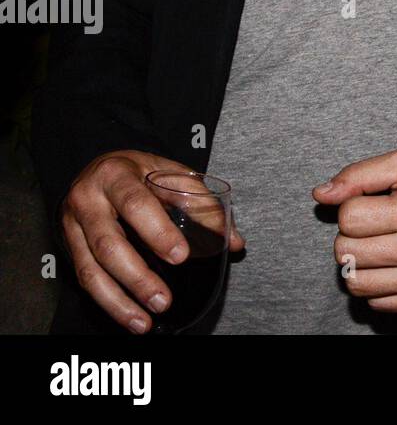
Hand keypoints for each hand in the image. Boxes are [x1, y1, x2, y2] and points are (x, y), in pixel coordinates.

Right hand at [60, 149, 246, 333]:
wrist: (97, 170)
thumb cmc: (140, 172)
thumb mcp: (170, 174)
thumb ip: (202, 204)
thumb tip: (234, 241)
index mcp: (116, 174)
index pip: (135, 204)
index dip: (158, 232)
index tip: (181, 255)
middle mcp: (88, 200)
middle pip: (108, 244)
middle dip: (137, 277)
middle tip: (163, 300)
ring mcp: (73, 226)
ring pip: (90, 270)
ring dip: (118, 301)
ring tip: (144, 322)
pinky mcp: (68, 247)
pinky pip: (85, 279)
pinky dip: (108, 301)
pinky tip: (128, 316)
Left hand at [313, 150, 396, 312]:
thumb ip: (359, 174)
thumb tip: (321, 194)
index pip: (348, 217)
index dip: (353, 206)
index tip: (373, 204)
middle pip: (345, 251)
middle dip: (352, 235)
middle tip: (374, 226)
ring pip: (353, 281)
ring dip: (359, 262)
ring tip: (378, 245)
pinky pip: (371, 302)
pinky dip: (375, 283)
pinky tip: (390, 265)